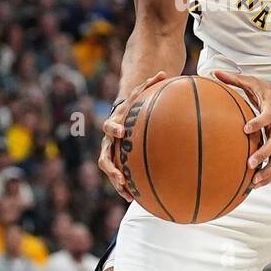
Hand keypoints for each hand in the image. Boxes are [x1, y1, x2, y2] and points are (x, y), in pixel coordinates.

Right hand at [98, 71, 167, 201]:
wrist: (123, 112)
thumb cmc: (136, 103)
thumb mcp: (141, 93)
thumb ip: (151, 84)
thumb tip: (165, 72)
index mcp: (115, 123)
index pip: (110, 126)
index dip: (113, 129)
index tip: (121, 133)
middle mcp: (109, 140)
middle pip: (104, 155)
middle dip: (110, 167)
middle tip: (119, 177)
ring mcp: (111, 151)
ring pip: (109, 169)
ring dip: (116, 181)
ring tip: (126, 193)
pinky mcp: (117, 160)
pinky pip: (120, 175)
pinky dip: (126, 186)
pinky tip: (136, 198)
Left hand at [212, 71, 270, 188]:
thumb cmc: (267, 92)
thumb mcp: (253, 82)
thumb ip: (234, 79)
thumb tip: (213, 72)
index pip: (267, 117)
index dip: (258, 123)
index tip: (245, 129)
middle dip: (263, 155)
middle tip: (250, 163)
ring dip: (267, 172)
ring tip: (253, 182)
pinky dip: (267, 177)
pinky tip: (253, 186)